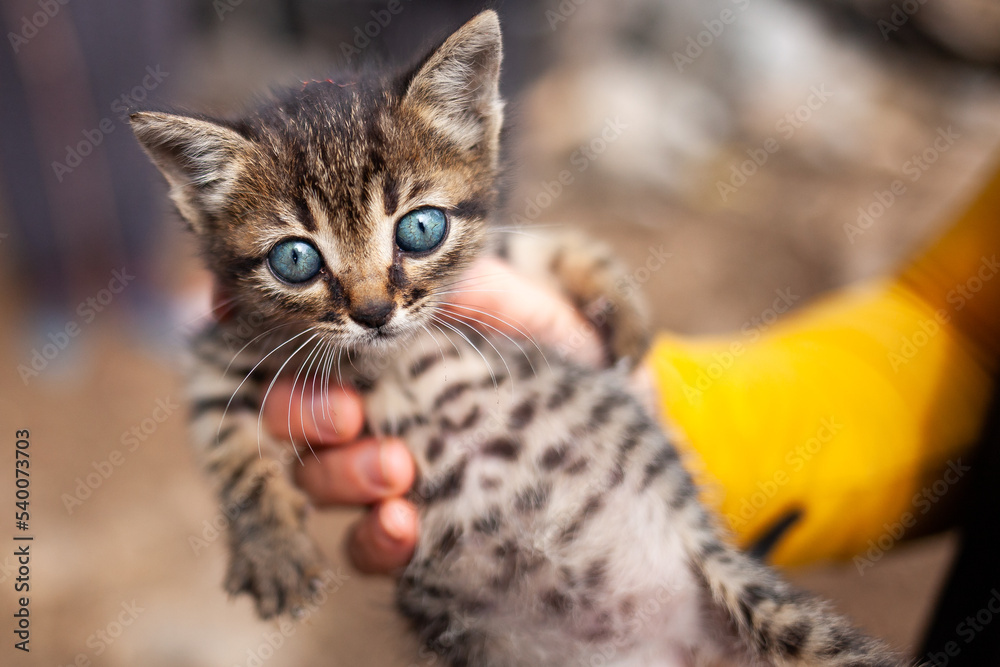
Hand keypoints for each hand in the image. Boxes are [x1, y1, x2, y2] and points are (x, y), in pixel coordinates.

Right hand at [254, 256, 604, 573]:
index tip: (347, 397)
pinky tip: (406, 527)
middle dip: (311, 424)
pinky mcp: (411, 534)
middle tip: (356, 421)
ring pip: (318, 483)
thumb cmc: (565, 357)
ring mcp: (386, 477)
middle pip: (294, 424)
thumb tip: (415, 278)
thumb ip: (474, 287)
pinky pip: (363, 548)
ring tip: (400, 474)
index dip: (303, 386)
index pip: (309, 367)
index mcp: (385, 359)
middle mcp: (374, 415)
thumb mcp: (526, 311)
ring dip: (345, 479)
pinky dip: (374, 540)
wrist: (614, 421)